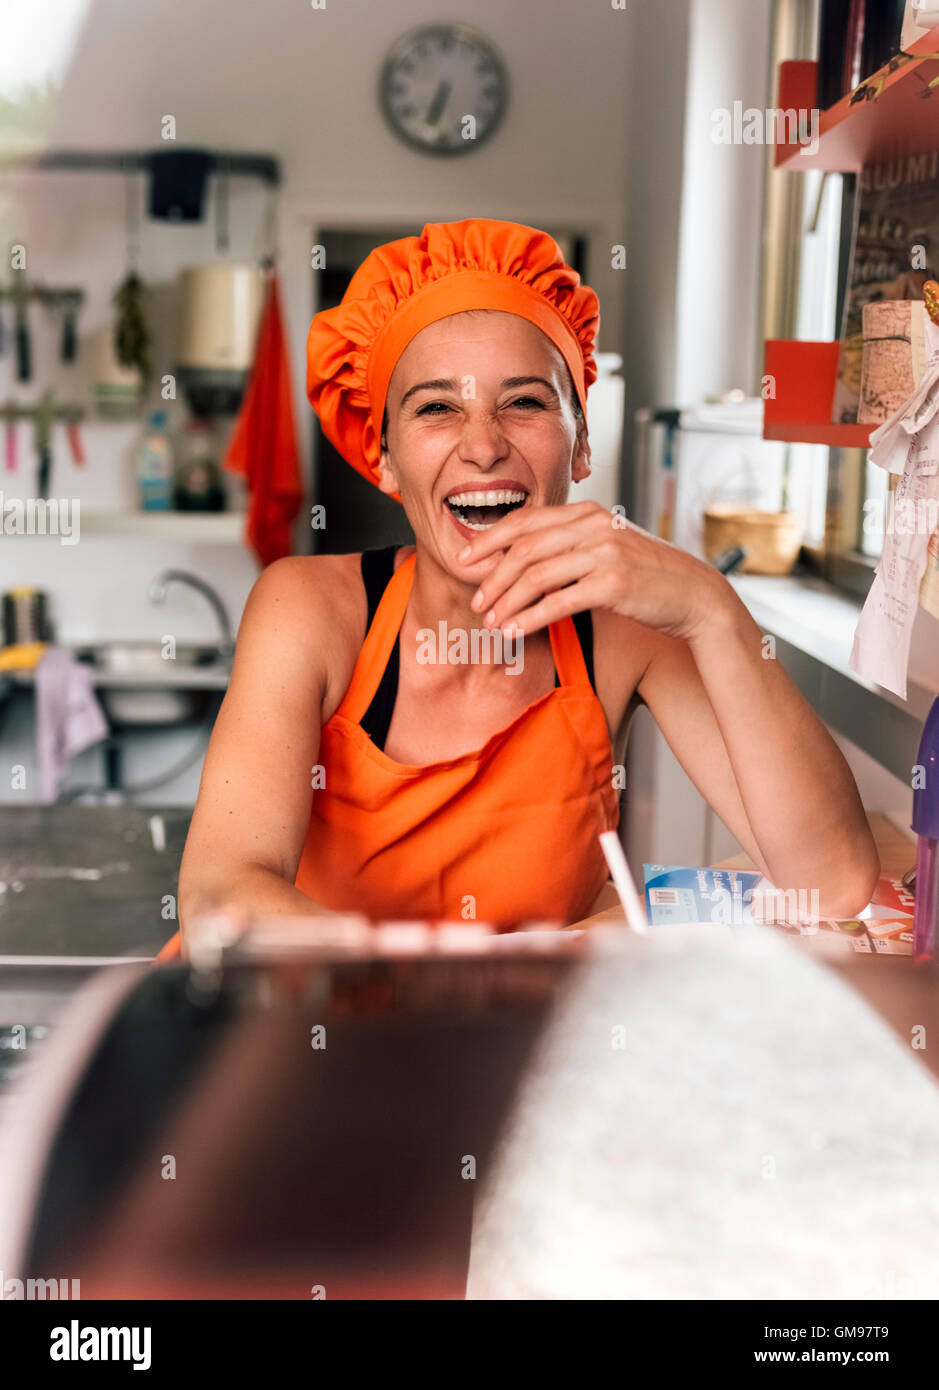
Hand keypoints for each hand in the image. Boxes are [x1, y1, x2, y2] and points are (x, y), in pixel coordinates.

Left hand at [460, 501, 733, 643]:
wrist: (694, 594)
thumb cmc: (646, 575)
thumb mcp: (606, 547)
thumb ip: (569, 545)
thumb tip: (520, 559)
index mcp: (588, 513)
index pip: (525, 521)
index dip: (489, 540)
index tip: (466, 560)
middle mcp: (593, 527)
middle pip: (524, 548)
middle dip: (492, 576)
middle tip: (476, 600)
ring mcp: (604, 553)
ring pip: (536, 575)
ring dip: (507, 601)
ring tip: (492, 621)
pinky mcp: (613, 584)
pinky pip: (557, 602)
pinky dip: (530, 618)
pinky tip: (515, 630)